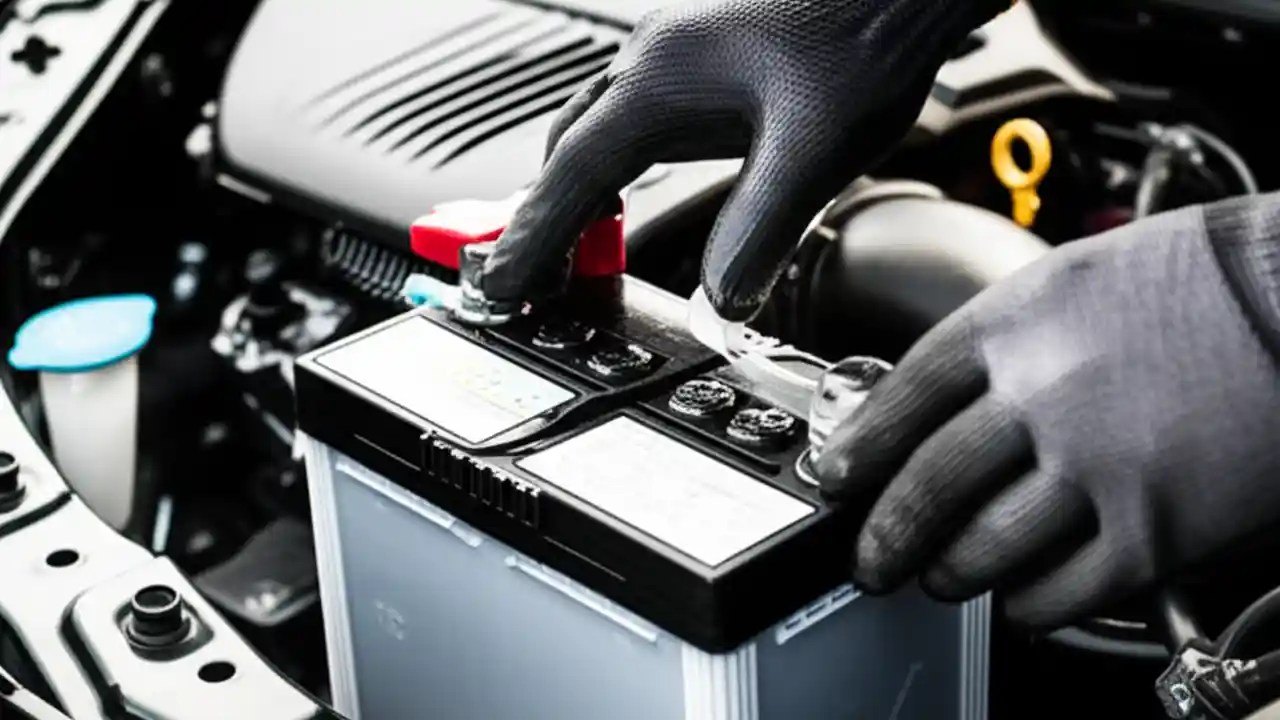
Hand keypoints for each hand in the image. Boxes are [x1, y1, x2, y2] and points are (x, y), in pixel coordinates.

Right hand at [481, 0, 1005, 320]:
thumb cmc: (861, 38)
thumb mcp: (813, 152)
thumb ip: (758, 231)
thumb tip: (722, 298)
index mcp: (658, 82)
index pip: (570, 176)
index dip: (532, 239)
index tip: (502, 285)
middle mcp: (650, 61)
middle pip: (568, 152)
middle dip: (543, 221)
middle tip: (532, 282)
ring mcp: (670, 52)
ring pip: (592, 131)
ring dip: (574, 190)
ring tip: (571, 247)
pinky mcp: (697, 55)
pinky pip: (626, 116)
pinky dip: (609, 162)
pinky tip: (630, 183)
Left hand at [814, 196, 1279, 628]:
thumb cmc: (1200, 282)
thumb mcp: (1072, 279)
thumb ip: (1000, 338)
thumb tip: (934, 398)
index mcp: (1015, 323)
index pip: (903, 398)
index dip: (859, 449)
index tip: (837, 479)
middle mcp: (1045, 395)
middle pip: (928, 484)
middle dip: (885, 535)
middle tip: (871, 559)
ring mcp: (1100, 468)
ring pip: (982, 548)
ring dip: (948, 573)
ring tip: (941, 577)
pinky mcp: (1156, 532)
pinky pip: (1060, 592)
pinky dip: (1026, 604)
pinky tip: (1021, 597)